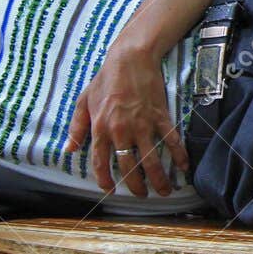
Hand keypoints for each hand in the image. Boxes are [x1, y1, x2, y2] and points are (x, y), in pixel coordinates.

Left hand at [63, 42, 189, 196]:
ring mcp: (142, 125)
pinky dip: (179, 155)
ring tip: (164, 190)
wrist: (130, 59)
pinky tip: (183, 167)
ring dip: (159, 179)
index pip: (101, 162)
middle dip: (136, 185)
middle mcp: (121, 131)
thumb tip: (69, 149)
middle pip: (129, 167)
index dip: (104, 179)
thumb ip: (77, 128)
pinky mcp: (159, 117)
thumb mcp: (84, 101)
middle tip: (142, 194)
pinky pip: (171, 141)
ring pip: (151, 160)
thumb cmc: (106, 79)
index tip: (109, 189)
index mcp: (101, 128)